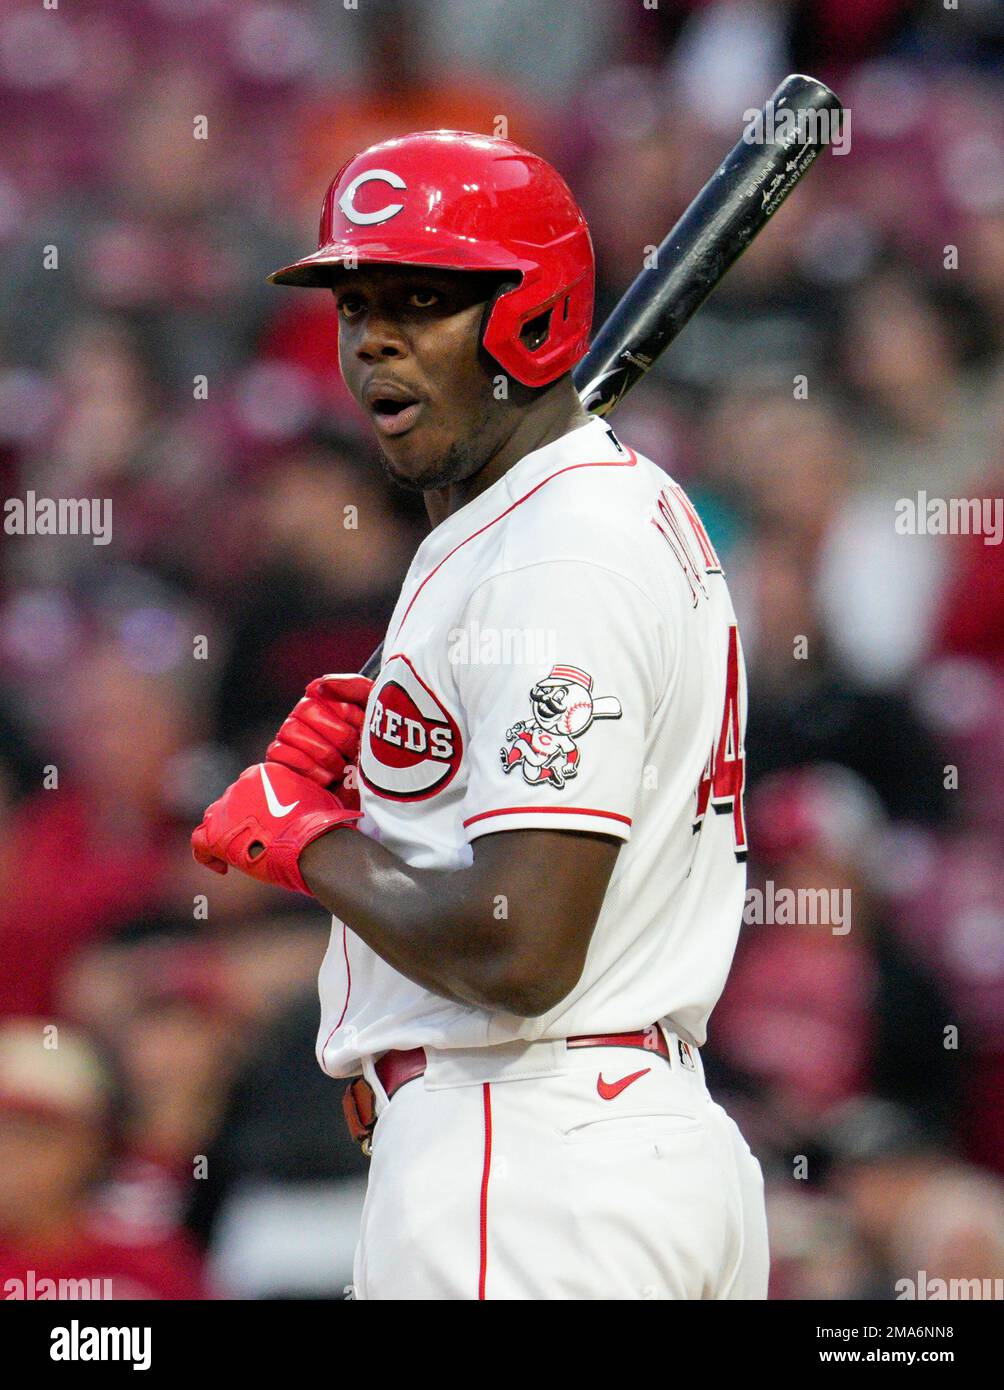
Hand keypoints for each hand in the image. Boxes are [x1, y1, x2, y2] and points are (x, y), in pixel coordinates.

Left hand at [191, 762, 360, 895]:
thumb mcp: (317, 797)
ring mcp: (226, 807)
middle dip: (242, 822)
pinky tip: (223, 869)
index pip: (251, 788)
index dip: (257, 808)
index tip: (268, 824)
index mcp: (264, 772)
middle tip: (259, 842)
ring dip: (227, 835)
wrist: (313, 845)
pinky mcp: (216, 833)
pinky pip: (200, 842)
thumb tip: (311, 804)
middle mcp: (241, 783)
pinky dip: (208, 856)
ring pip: (215, 819)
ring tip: (243, 854)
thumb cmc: (324, 826)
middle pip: (233, 802)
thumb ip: (302, 795)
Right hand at [267, 674, 372, 805]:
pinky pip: (280, 752)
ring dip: (323, 753)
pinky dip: (307, 767)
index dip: (345, 712)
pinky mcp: (281, 762)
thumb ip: (354, 687)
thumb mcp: (377, 714)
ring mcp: (290, 739)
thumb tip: (319, 684)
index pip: (321, 691)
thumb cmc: (375, 756)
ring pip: (291, 729)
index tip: (362, 727)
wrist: (372, 801)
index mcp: (327, 702)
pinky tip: (326, 779)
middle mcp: (305, 717)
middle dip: (336, 734)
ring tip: (341, 768)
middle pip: (305, 708)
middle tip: (352, 751)